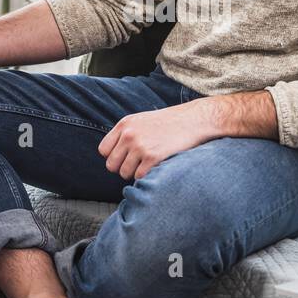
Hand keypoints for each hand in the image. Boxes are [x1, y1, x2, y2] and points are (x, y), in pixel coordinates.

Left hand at [98, 100, 218, 179]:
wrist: (193, 120)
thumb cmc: (170, 122)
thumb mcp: (142, 121)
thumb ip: (126, 133)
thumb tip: (113, 154)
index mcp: (124, 124)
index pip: (103, 151)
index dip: (114, 157)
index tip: (126, 158)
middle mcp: (129, 135)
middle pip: (111, 165)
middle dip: (123, 168)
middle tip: (137, 165)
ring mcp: (140, 146)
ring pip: (124, 173)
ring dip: (135, 173)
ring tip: (148, 165)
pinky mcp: (152, 157)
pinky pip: (139, 177)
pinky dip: (147, 176)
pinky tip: (156, 167)